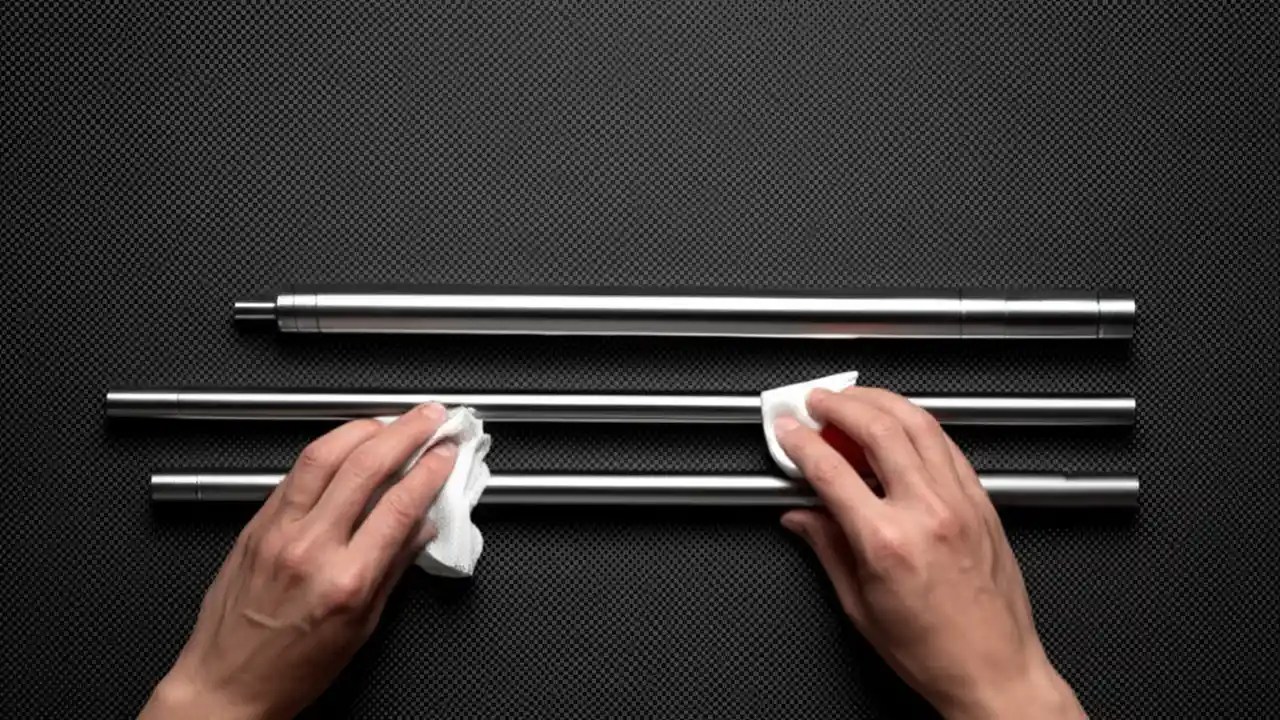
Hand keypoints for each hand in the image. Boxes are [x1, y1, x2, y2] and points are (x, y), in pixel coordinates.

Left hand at [141, 404, 456, 719]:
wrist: (227, 684)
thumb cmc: (292, 669)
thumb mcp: (364, 626)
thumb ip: (395, 567)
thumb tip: (420, 526)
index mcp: (346, 581)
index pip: (399, 504)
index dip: (430, 470)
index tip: (446, 453)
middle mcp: (310, 548)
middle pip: (365, 465)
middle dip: (406, 432)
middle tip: (430, 417)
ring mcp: (278, 531)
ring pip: (324, 454)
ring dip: (365, 427)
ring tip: (391, 420)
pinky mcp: (257, 524)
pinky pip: (295, 472)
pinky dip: (328, 449)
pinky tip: (347, 444)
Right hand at [775, 388, 1084, 719]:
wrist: (994, 671)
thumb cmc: (933, 652)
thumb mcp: (859, 606)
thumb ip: (826, 548)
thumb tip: (803, 517)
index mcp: (887, 542)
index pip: (831, 469)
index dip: (800, 442)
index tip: (787, 430)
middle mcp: (927, 512)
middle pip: (877, 427)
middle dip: (839, 404)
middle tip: (817, 400)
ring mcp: (960, 502)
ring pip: (918, 423)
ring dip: (881, 401)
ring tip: (855, 398)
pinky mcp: (982, 502)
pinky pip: (947, 444)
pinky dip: (919, 423)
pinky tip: (901, 422)